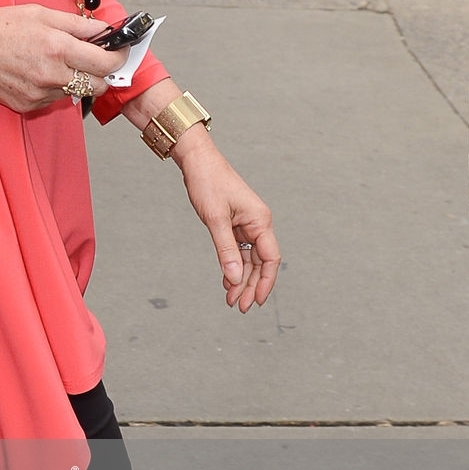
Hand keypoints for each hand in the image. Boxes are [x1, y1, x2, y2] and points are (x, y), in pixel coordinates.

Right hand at [0, 5, 125, 114]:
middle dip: (102, 73)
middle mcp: (51, 75)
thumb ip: (77, 24)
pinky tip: (35, 71)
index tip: (121, 51)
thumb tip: (103, 30)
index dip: (120, 57)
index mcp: (57, 48)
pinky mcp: (27, 106)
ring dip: (73, 78)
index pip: (106, 63)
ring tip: (52, 60)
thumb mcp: (40, 13)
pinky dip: (53, 86)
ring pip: (75, 92)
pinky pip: (53, 98)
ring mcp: (39, 94)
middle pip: (98, 86)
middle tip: (95, 59)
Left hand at [173, 125, 280, 310]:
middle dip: (250, 286)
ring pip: (248, 260)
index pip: (271, 259)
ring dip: (240, 279)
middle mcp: (258, 224)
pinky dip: (233, 267)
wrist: (197, 162)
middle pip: (261, 263)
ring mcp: (246, 225)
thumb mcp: (215, 218)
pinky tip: (227, 281)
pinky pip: (238, 252)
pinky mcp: (234, 225)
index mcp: (260, 221)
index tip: (256, 301)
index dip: (265, 282)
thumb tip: (233, 277)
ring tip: (231, 300)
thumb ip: (225, 250)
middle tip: (239, 307)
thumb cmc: (208, 183)